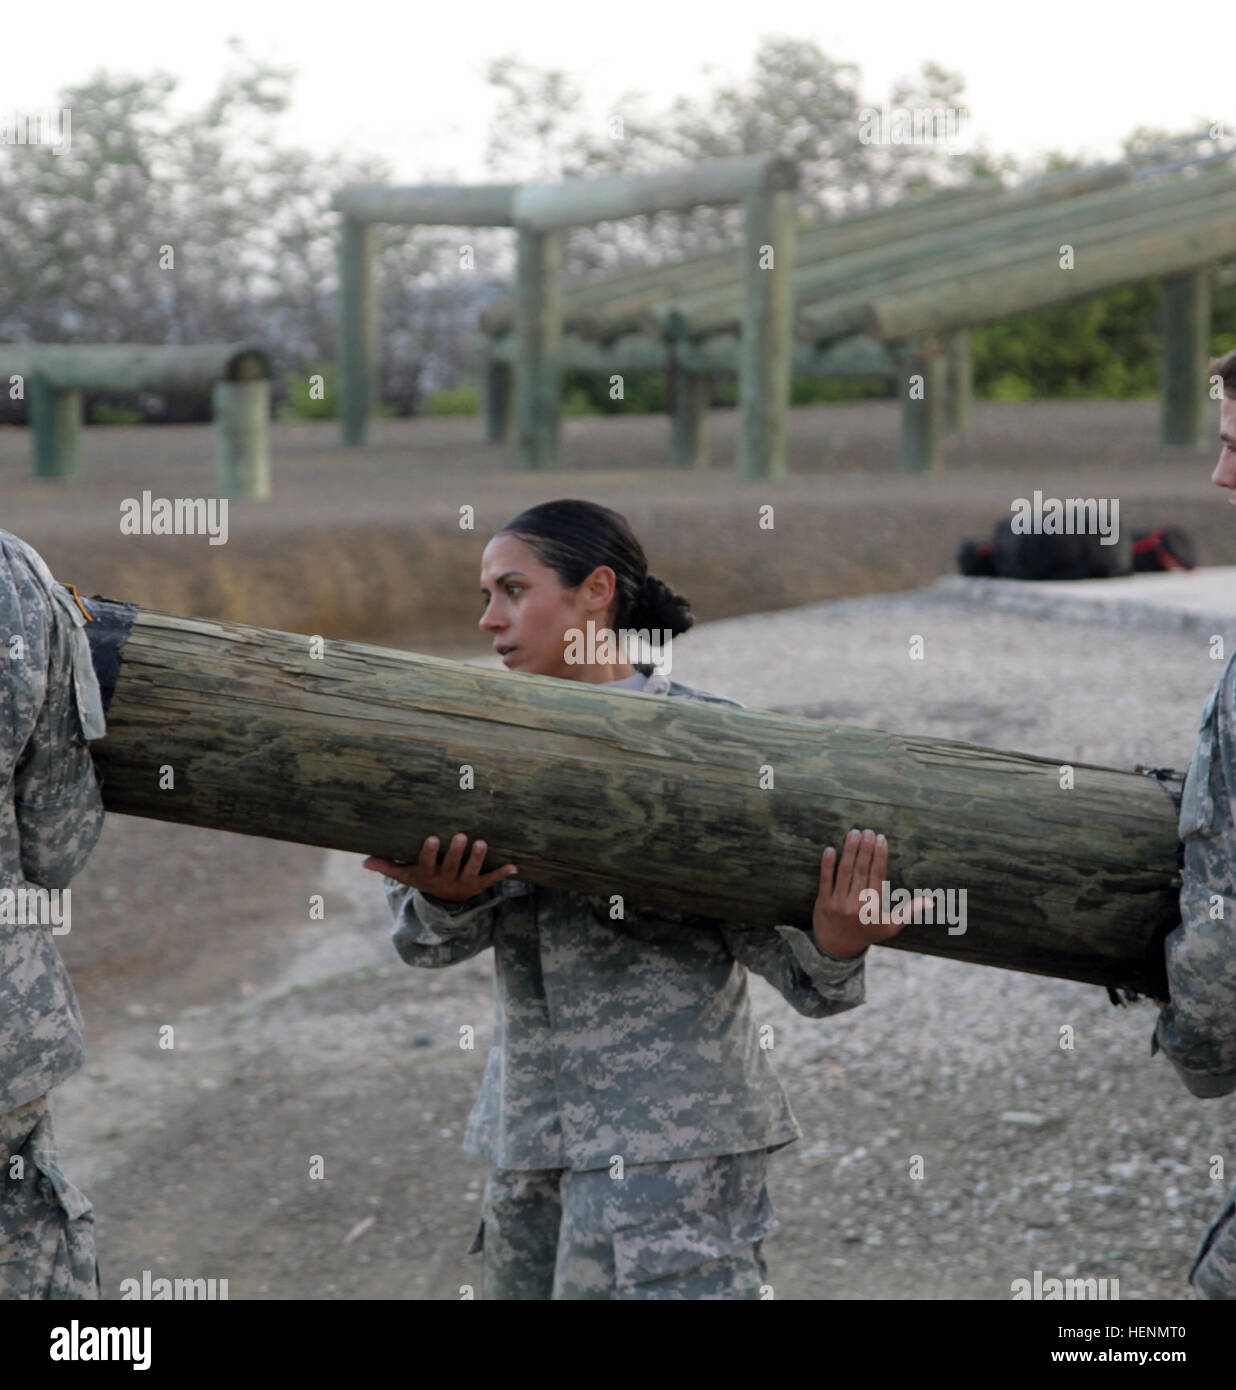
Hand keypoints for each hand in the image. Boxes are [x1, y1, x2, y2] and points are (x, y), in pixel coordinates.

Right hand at [363, 833, 517, 901]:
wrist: (444, 903)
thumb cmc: (423, 878)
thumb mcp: (405, 874)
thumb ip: (386, 867)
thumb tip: (364, 862)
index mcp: (428, 874)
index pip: (428, 863)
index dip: (430, 852)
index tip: (433, 838)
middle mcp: (446, 879)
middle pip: (452, 866)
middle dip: (457, 852)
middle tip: (462, 836)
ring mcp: (463, 883)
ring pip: (472, 872)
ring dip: (477, 859)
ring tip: (482, 842)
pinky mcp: (478, 885)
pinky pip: (491, 880)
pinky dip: (502, 873)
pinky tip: (514, 865)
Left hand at [811, 828, 923, 959]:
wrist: (837, 949)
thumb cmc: (866, 933)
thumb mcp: (890, 926)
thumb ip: (909, 912)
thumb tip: (930, 900)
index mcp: (873, 907)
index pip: (877, 875)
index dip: (879, 855)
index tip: (881, 838)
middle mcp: (856, 904)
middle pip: (861, 870)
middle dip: (865, 848)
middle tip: (868, 831)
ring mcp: (838, 903)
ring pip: (844, 871)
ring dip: (849, 850)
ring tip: (853, 833)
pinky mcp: (822, 902)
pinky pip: (825, 881)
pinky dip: (827, 865)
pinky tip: (830, 849)